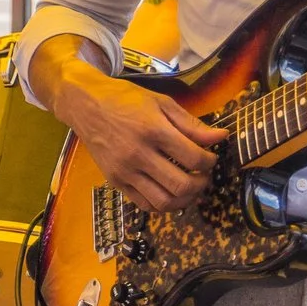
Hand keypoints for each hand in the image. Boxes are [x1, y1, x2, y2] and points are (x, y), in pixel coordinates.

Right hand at [53, 65, 228, 214]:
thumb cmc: (125, 100)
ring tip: (189, 187)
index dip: (210, 162)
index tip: (210, 158)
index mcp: (153, 130)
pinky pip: (145, 205)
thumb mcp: (161, 103)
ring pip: (164, 202)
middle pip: (181, 185)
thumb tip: (221, 137)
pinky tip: (169, 193)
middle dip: (201, 184)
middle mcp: (138, 154)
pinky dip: (163, 205)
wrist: (85, 106)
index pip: (194, 158)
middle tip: (203, 175)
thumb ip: (191, 124)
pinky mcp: (115, 182)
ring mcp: (125, 171)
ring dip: (184, 200)